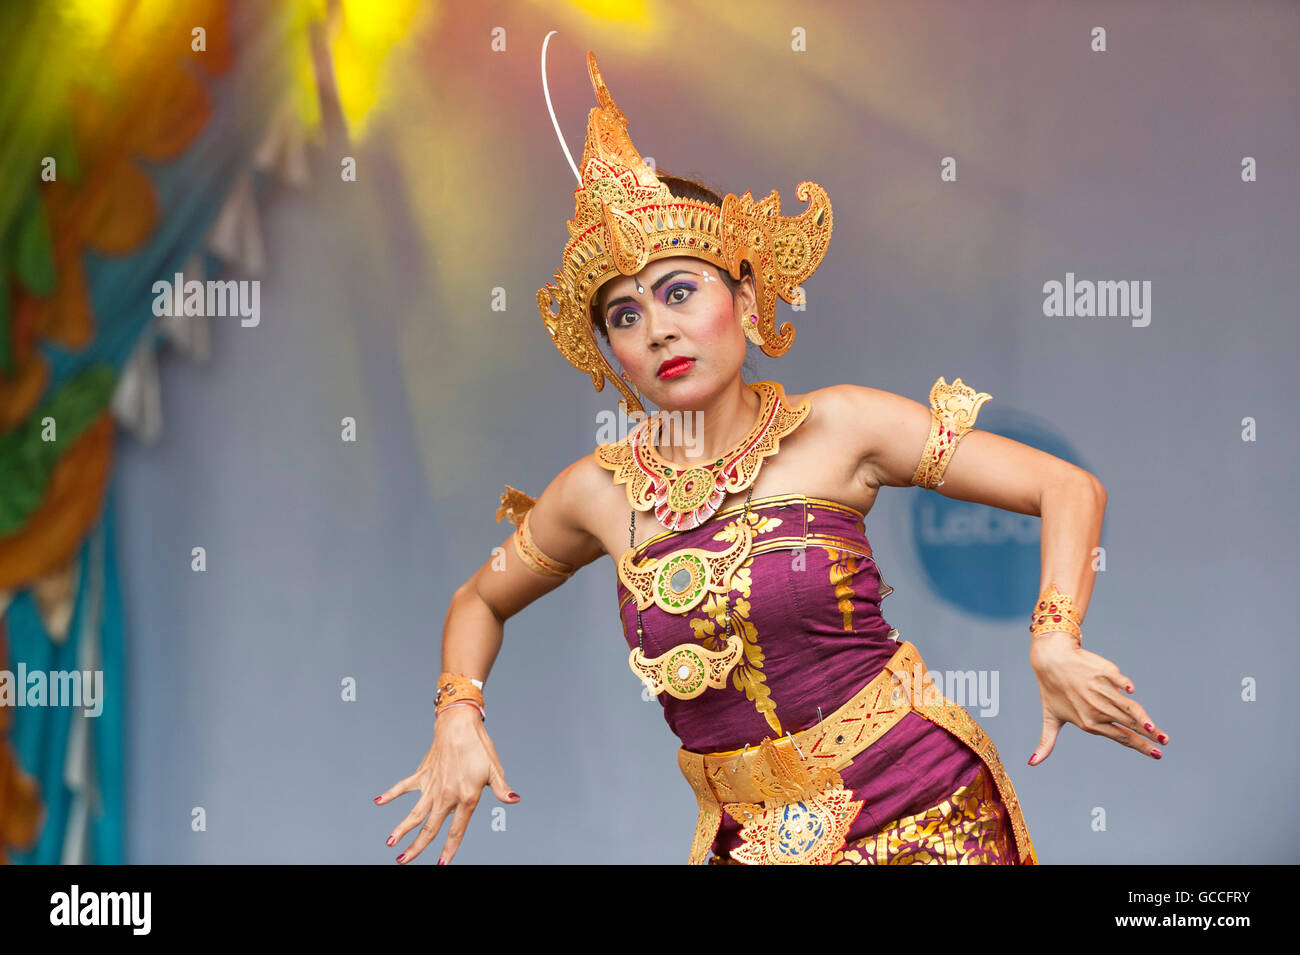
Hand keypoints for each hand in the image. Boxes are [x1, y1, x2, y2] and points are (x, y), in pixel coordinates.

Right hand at [375, 705, 520, 863]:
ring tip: (391, 843)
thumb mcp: (494, 769)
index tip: (441, 864)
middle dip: (417, 847)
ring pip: (414, 813)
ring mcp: (432, 785)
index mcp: (466, 797)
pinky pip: (404, 786)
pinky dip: (391, 794)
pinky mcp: (422, 774)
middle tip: (403, 861)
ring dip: (401, 828)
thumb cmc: (478, 746)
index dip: (449, 849)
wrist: (459, 724)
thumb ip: (502, 789)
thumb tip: (514, 800)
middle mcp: (446, 795)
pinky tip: (379, 801)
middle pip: (430, 827)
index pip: (457, 830)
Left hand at [1027, 632, 1168, 764]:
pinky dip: (1125, 686)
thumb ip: (1047, 742)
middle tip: (1165, 743)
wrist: (1051, 659)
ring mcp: (1102, 690)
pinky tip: (1131, 691)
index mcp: (1089, 722)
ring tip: (1158, 728)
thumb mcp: (1049, 717)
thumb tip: (1031, 763)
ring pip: (1129, 706)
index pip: (1120, 737)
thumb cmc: (1050, 690)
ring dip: (1144, 718)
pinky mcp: (1105, 673)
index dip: (1139, 746)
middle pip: (1129, 724)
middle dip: (1149, 735)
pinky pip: (1120, 681)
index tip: (1156, 753)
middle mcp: (1097, 708)